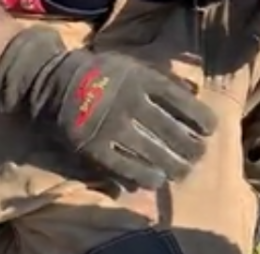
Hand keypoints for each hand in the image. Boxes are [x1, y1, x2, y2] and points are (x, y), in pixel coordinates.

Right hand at [0, 26, 217, 189]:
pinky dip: (145, 177)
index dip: (200, 119)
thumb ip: (163, 82)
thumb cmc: (102, 76)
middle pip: (171, 133)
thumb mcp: (132, 67)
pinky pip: (125, 167)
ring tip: (182, 172)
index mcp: (140, 79)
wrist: (50, 80)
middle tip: (197, 156)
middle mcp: (127, 102)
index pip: (181, 102)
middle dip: (191, 149)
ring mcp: (109, 126)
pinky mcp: (92, 146)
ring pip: (153, 153)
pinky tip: (157, 180)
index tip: (210, 130)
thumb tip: (196, 97)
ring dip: (174, 167)